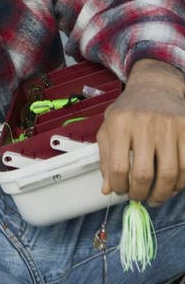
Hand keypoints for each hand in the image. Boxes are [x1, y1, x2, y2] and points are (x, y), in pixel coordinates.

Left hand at [97, 59, 184, 204]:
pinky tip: (172, 184)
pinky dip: (180, 182)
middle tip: (139, 197)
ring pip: (170, 174)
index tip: (121, 191)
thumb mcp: (109, 127)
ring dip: (162, 193)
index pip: (118, 167)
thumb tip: (107, 189)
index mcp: (120, 122)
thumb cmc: (129, 110)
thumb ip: (106, 158)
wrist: (154, 86)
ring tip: (156, 195)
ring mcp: (168, 125)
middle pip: (144, 174)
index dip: (119, 187)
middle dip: (140, 194)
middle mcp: (144, 122)